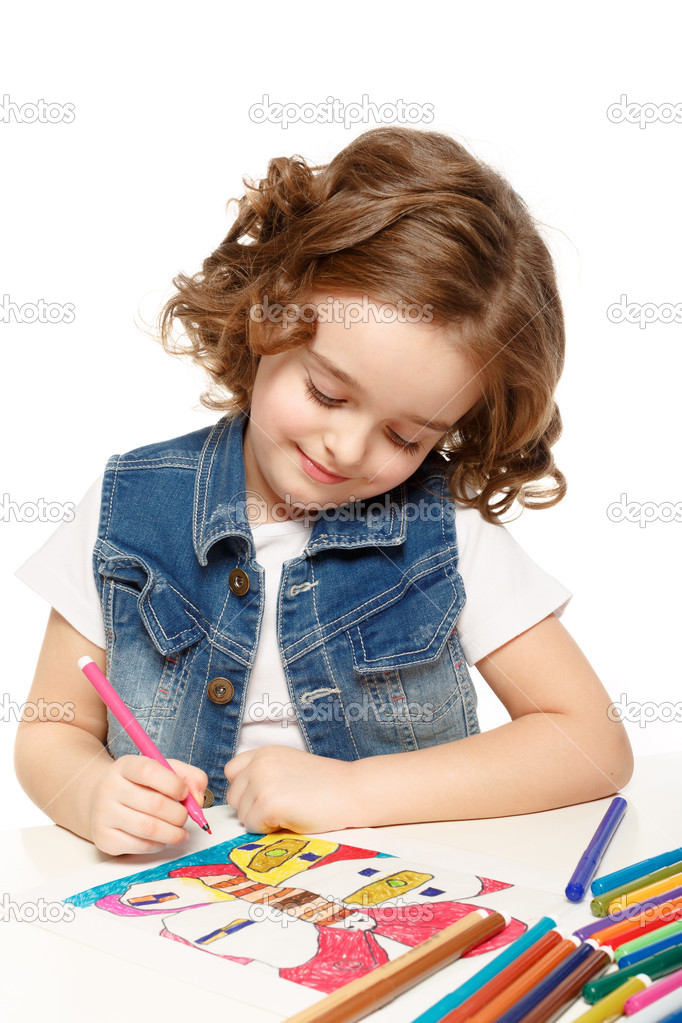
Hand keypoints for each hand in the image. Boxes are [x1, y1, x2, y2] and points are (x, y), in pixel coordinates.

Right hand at [89, 755, 207, 854]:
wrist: (102, 801)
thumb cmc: (140, 785)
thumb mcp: (163, 770)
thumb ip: (189, 776)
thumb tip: (199, 799)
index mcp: (125, 766)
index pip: (149, 771)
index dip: (174, 784)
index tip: (185, 792)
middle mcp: (110, 788)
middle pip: (154, 803)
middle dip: (179, 814)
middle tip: (185, 817)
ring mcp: (104, 814)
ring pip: (148, 828)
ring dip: (173, 833)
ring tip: (181, 833)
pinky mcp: (104, 838)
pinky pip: (139, 845)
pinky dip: (159, 844)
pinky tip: (162, 839)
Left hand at [224, 746, 356, 833]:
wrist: (352, 790)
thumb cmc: (325, 784)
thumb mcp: (288, 766)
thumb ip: (264, 773)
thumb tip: (242, 798)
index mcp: (264, 752)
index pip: (231, 772)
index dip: (245, 789)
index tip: (264, 796)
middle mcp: (259, 763)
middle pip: (234, 797)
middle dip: (252, 808)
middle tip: (282, 808)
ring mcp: (262, 782)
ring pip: (242, 815)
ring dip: (261, 820)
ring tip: (289, 812)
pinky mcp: (267, 803)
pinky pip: (252, 826)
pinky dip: (268, 830)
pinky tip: (290, 819)